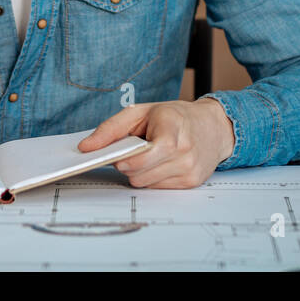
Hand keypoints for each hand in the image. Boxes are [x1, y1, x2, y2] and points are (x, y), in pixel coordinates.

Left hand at [77, 98, 234, 188]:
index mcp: (172, 128)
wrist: (213, 127)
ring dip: (140, 173)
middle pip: (139, 174)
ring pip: (146, 184)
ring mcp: (190, 169)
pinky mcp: (192, 183)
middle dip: (129, 165)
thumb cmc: (174, 116)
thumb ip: (110, 129)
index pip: (141, 157)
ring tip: (150, 155)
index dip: (125, 159)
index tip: (117, 156)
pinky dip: (154, 178)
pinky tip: (162, 163)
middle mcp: (184, 151)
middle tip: (135, 150)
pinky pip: (158, 188)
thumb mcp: (141, 112)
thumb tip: (85, 147)